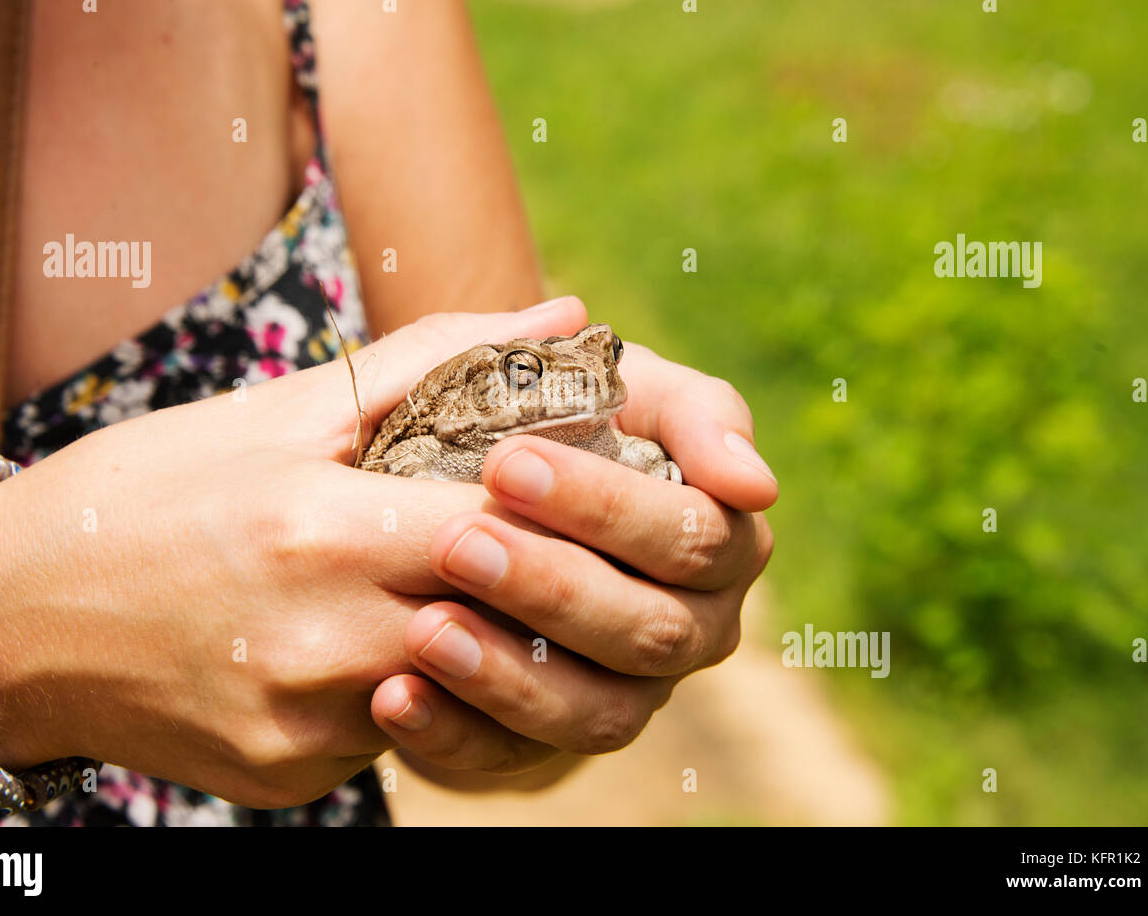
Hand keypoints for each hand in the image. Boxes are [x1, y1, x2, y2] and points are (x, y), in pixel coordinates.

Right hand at [0, 298, 592, 810]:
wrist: (11, 621)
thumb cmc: (146, 492)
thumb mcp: (283, 409)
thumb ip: (439, 361)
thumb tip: (566, 316)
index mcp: (326, 531)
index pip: (515, 529)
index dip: (568, 506)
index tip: (585, 482)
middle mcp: (326, 642)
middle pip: (507, 617)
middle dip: (541, 574)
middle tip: (547, 534)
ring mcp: (309, 722)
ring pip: (463, 682)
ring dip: (480, 632)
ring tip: (455, 578)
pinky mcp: (293, 773)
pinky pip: (396, 730)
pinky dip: (410, 684)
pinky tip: (373, 636)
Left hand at [370, 338, 775, 775]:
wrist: (482, 490)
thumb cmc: (563, 421)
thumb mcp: (622, 390)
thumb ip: (691, 411)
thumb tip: (752, 481)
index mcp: (720, 540)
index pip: (692, 534)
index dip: (605, 506)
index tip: (506, 462)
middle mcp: (694, 627)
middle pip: (648, 629)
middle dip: (550, 585)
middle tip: (455, 541)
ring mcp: (631, 694)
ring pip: (596, 711)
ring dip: (509, 672)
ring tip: (426, 628)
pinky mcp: (554, 740)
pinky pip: (514, 757)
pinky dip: (454, 732)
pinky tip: (395, 696)